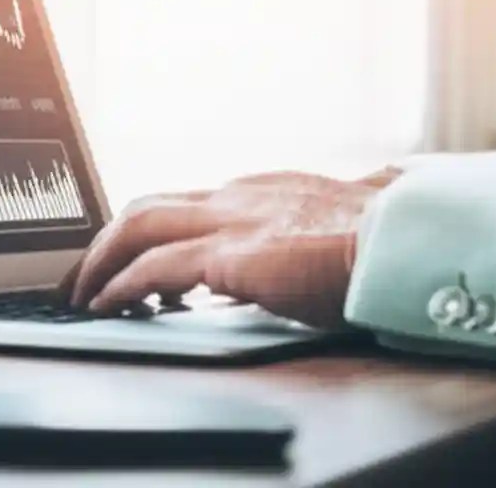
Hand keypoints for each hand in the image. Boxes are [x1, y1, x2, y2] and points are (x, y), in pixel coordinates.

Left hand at [59, 168, 401, 327]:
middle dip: (107, 239)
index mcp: (266, 191)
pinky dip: (120, 285)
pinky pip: (152, 269)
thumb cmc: (393, 244)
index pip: (189, 204)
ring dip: (100, 261)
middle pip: (148, 206)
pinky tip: (105, 305)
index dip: (153, 231)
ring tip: (82, 293)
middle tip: (84, 273)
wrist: (413, 245)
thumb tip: (308, 249)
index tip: (135, 259)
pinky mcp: (229, 255)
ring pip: (136, 227)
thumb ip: (311, 236)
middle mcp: (240, 197)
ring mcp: (231, 221)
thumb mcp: (342, 230)